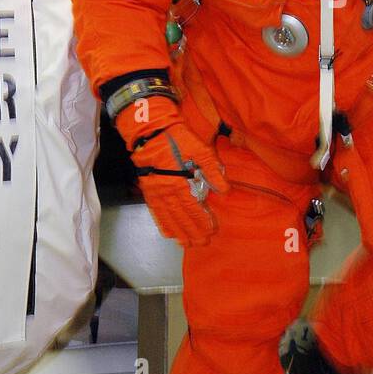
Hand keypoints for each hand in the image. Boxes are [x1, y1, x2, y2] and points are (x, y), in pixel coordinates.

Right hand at [119, 98, 228, 246]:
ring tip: (185, 244)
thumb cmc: (176, 137)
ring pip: (167, 217)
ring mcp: (155, 191)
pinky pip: (155, 211)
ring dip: (177, 232)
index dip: (203, 220)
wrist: (148, 129)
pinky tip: (167, 232)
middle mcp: (166, 191)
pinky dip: (161, 223)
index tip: (212, 230)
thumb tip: (225, 190)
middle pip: (181, 217)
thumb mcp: (199, 148)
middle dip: (192, 231)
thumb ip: (212, 169)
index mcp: (179, 182)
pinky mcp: (148, 189)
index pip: (193, 208)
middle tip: (201, 243)